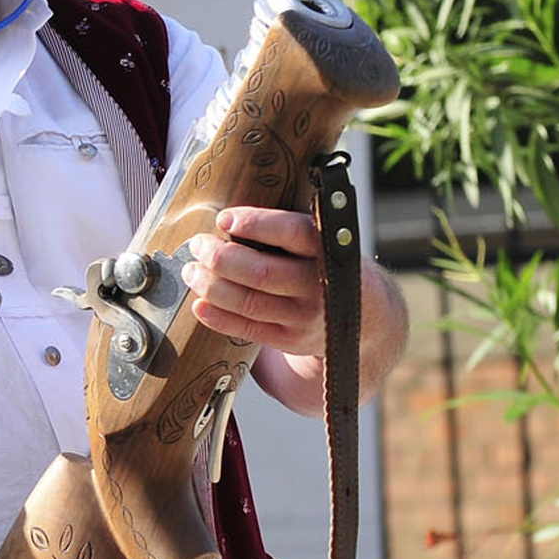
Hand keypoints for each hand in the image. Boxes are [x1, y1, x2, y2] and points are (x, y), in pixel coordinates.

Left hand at [183, 206, 325, 355]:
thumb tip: (230, 220)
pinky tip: (199, 304)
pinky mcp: (291, 340)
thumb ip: (290, 232)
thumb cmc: (331, 268)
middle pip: (260, 273)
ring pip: (248, 302)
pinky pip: (247, 330)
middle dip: (220, 258)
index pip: (292, 232)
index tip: (223, 219)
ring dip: (211, 286)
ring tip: (192, 271)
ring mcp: (305, 317)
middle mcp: (320, 286)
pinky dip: (218, 317)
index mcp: (330, 251)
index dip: (254, 224)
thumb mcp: (326, 243)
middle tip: (198, 245)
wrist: (367, 317)